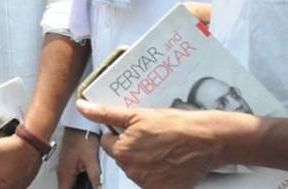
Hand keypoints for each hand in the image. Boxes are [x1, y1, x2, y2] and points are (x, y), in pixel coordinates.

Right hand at [56, 127, 103, 188]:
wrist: (79, 123)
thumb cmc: (82, 137)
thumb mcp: (92, 161)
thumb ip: (96, 179)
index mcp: (64, 174)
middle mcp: (61, 172)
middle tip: (90, 185)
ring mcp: (64, 167)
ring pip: (71, 184)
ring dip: (80, 185)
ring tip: (91, 182)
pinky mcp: (68, 162)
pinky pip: (72, 177)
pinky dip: (80, 180)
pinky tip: (89, 177)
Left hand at [77, 100, 229, 188]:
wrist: (205, 140)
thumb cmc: (173, 124)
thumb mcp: (136, 114)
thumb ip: (106, 114)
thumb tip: (81, 107)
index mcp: (121, 152)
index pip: (108, 143)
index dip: (121, 134)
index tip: (137, 129)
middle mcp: (131, 171)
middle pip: (123, 157)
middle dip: (133, 148)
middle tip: (153, 137)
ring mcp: (148, 183)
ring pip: (137, 170)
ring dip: (146, 161)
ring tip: (164, 149)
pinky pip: (153, 183)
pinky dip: (158, 175)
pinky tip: (169, 163)